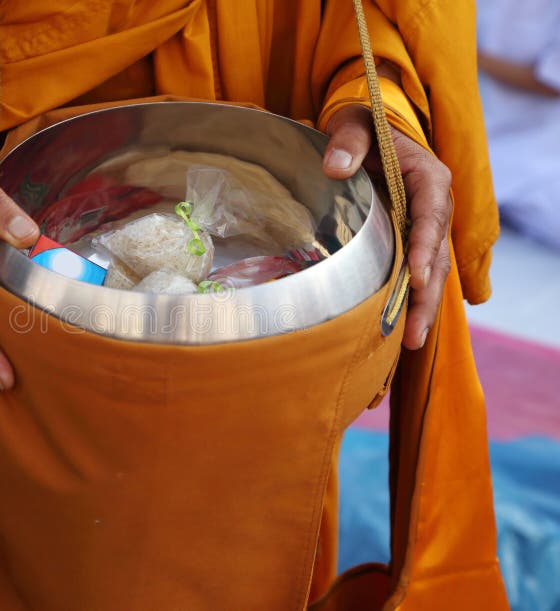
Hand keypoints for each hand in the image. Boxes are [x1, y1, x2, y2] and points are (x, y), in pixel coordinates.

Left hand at [322, 104, 452, 349]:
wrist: (363, 131)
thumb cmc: (360, 126)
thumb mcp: (353, 123)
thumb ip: (346, 141)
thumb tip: (334, 168)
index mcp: (428, 177)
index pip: (431, 215)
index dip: (426, 247)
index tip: (415, 278)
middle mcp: (433, 206)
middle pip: (436, 254)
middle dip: (426, 295)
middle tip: (413, 332)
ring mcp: (422, 227)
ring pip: (429, 271)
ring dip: (421, 306)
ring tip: (409, 342)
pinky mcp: (408, 240)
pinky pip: (414, 272)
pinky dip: (409, 299)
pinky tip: (398, 329)